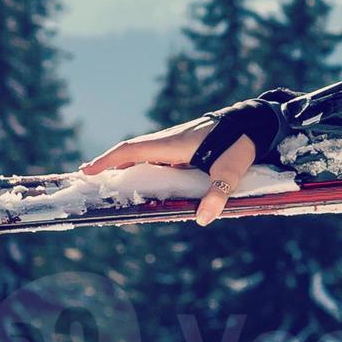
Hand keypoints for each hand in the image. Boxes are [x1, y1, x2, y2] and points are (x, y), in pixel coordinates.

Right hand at [80, 111, 262, 226]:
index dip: (108, 160)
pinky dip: (139, 163)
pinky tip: (139, 173)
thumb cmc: (239, 144)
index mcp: (172, 144)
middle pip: (130, 150)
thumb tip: (202, 219)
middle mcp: (168, 140)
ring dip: (123, 162)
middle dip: (108, 162)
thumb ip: (217, 194)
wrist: (254, 122)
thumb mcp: (230, 171)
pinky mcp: (183, 146)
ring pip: (141, 151)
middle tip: (87, 175)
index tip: (87, 170)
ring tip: (107, 177)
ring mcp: (175, 142)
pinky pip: (153, 155)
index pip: (131, 150)